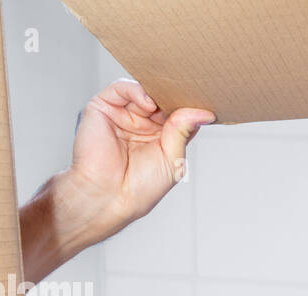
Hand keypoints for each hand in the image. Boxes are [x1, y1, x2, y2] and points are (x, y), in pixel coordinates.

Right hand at [19, 81, 214, 282]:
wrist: (109, 196)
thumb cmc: (140, 187)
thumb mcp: (172, 159)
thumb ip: (184, 131)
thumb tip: (204, 113)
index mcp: (159, 137)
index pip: (178, 113)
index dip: (189, 107)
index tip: (203, 102)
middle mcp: (141, 123)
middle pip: (162, 98)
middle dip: (174, 96)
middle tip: (186, 94)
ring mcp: (122, 114)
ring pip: (143, 90)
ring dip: (157, 94)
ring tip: (165, 105)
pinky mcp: (103, 107)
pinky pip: (121, 88)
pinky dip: (137, 90)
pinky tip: (149, 103)